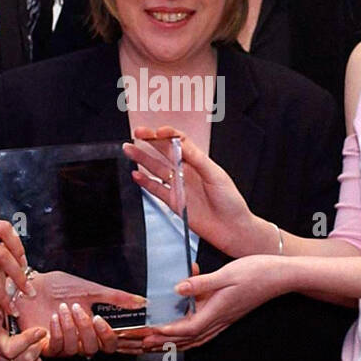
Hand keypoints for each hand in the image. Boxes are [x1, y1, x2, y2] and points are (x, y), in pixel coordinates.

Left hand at [13, 270, 141, 356]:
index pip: (108, 345)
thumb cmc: (58, 287)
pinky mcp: (43, 347)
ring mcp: (61, 345)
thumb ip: (116, 297)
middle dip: (86, 329)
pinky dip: (57, 333)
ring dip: (70, 328)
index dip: (108, 338)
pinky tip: (53, 318)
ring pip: (74, 350)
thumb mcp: (90, 289)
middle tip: (77, 308)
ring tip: (63, 308)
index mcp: (91, 328)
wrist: (30, 284)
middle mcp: (78, 339)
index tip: (101, 320)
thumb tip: (143, 302)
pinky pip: (56, 349)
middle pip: (93, 349)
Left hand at [116, 256, 282, 352]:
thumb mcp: (226, 273)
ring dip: (176, 342)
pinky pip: (206, 332)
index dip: (170, 331)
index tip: (153, 330)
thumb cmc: (256, 271)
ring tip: (158, 344)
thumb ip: (201, 282)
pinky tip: (184, 335)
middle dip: (166, 341)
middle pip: (190, 337)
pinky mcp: (229, 316)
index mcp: (218, 309)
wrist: (280, 277)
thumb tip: (178, 288)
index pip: (189, 327)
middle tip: (145, 343)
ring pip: (198, 337)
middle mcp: (221, 319)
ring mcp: (225, 319)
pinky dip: (191, 337)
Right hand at [122, 127, 264, 257]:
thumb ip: (197, 159)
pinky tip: (136, 174)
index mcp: (199, 162)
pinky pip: (156, 189)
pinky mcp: (174, 202)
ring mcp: (179, 186)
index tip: (157, 131)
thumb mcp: (215, 175)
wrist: (232, 228)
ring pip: (156, 168)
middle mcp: (187, 172)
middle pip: (164, 152)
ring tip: (128, 148)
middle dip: (150, 141)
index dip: (167, 134)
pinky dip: (145, 182)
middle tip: (137, 133)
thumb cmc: (230, 201)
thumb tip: (180, 143)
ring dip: (142, 158)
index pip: (179, 142)